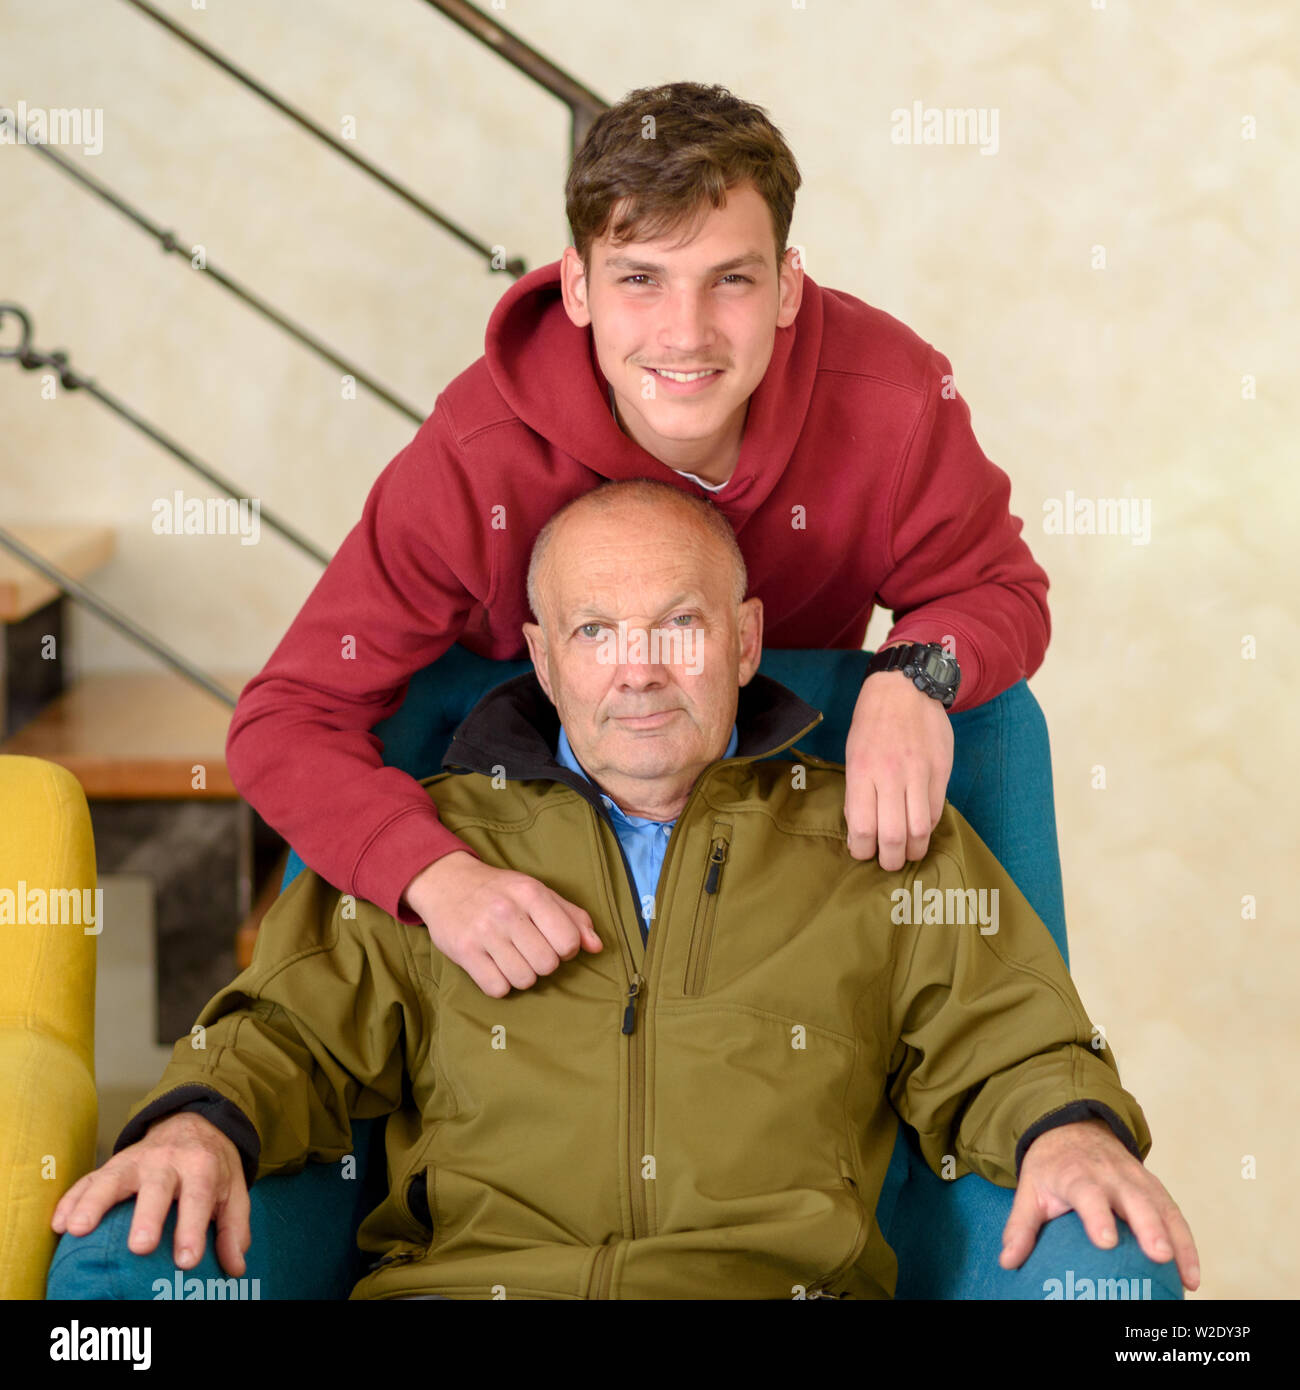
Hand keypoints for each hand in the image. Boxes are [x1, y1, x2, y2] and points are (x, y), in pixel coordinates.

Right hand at [51, 1111, 250, 1276]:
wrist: (193, 1124)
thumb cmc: (212, 1167)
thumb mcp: (233, 1191)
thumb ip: (234, 1229)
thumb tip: (235, 1268)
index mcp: (201, 1166)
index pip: (199, 1197)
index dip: (193, 1228)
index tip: (186, 1261)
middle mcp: (168, 1160)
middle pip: (157, 1186)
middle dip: (147, 1215)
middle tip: (139, 1246)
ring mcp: (136, 1160)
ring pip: (113, 1178)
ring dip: (94, 1202)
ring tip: (77, 1229)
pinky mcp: (111, 1164)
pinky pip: (88, 1179)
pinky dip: (72, 1199)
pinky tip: (58, 1223)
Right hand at [403, 851, 602, 997]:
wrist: (446, 882)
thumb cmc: (499, 890)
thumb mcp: (537, 891)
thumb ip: (571, 917)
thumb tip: (597, 947)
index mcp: (530, 893)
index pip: (568, 940)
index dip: (566, 948)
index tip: (553, 942)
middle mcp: (507, 912)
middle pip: (547, 965)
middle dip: (543, 963)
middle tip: (529, 950)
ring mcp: (483, 933)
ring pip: (524, 980)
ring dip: (522, 975)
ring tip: (511, 957)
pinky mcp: (463, 952)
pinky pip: (497, 988)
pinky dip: (500, 983)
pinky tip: (494, 966)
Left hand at [844, 656, 953, 869]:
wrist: (905, 687)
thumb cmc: (871, 722)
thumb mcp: (853, 754)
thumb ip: (858, 791)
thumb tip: (862, 829)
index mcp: (862, 771)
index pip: (862, 827)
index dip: (861, 850)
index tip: (862, 852)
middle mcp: (891, 775)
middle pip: (893, 836)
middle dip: (890, 860)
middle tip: (888, 863)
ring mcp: (919, 774)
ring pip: (920, 829)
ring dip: (914, 850)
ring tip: (908, 853)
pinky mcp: (941, 771)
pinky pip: (936, 810)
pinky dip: (928, 827)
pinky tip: (920, 828)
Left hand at [1001, 1118, 1199, 1289]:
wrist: (1073, 1127)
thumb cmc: (1053, 1167)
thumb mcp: (1031, 1189)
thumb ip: (1021, 1226)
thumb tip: (1008, 1261)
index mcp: (1078, 1173)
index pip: (1088, 1192)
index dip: (1098, 1214)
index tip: (1105, 1240)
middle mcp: (1112, 1174)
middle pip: (1135, 1198)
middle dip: (1149, 1226)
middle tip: (1159, 1255)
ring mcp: (1138, 1179)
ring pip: (1162, 1207)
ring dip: (1177, 1239)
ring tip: (1185, 1276)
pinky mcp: (1154, 1188)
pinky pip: (1174, 1214)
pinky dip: (1187, 1243)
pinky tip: (1191, 1275)